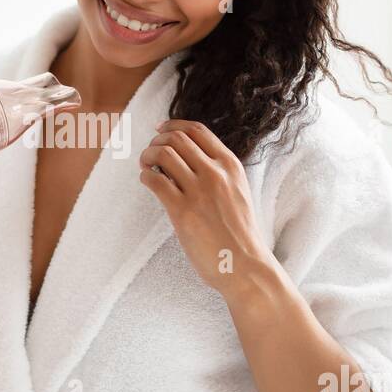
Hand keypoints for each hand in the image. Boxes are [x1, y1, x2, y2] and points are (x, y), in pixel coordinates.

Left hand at [139, 120, 274, 296]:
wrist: (246, 266)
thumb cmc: (240, 234)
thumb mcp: (238, 191)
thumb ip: (219, 174)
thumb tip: (188, 159)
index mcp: (231, 165)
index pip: (197, 129)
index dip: (173, 125)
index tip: (159, 130)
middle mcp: (215, 173)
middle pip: (176, 138)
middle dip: (156, 141)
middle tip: (149, 154)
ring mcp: (199, 191)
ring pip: (163, 154)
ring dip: (147, 156)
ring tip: (146, 167)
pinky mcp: (183, 212)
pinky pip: (155, 181)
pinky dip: (145, 176)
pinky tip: (148, 183)